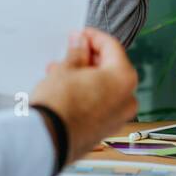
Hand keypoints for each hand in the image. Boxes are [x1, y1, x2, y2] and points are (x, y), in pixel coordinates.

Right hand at [30, 26, 137, 165]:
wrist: (48, 140)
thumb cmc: (59, 105)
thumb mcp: (66, 69)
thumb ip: (78, 53)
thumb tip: (81, 44)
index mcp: (124, 78)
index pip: (112, 46)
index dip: (93, 37)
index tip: (80, 34)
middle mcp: (128, 99)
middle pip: (110, 68)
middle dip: (88, 59)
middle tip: (70, 52)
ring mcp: (118, 117)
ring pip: (104, 87)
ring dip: (85, 76)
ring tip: (60, 72)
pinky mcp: (106, 130)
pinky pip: (101, 104)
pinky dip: (87, 93)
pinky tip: (66, 89)